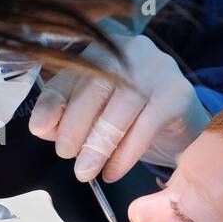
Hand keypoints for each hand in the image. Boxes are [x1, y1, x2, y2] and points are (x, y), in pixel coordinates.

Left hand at [29, 34, 209, 181]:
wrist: (182, 124)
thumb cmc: (132, 117)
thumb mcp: (94, 114)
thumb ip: (66, 117)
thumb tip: (42, 127)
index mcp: (102, 49)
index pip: (71, 74)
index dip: (53, 102)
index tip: (40, 130)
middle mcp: (130, 50)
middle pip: (95, 87)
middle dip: (75, 127)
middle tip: (67, 157)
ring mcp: (157, 68)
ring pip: (119, 109)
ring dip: (98, 145)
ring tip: (85, 172)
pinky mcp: (177, 93)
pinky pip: (145, 127)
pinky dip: (125, 155)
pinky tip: (112, 172)